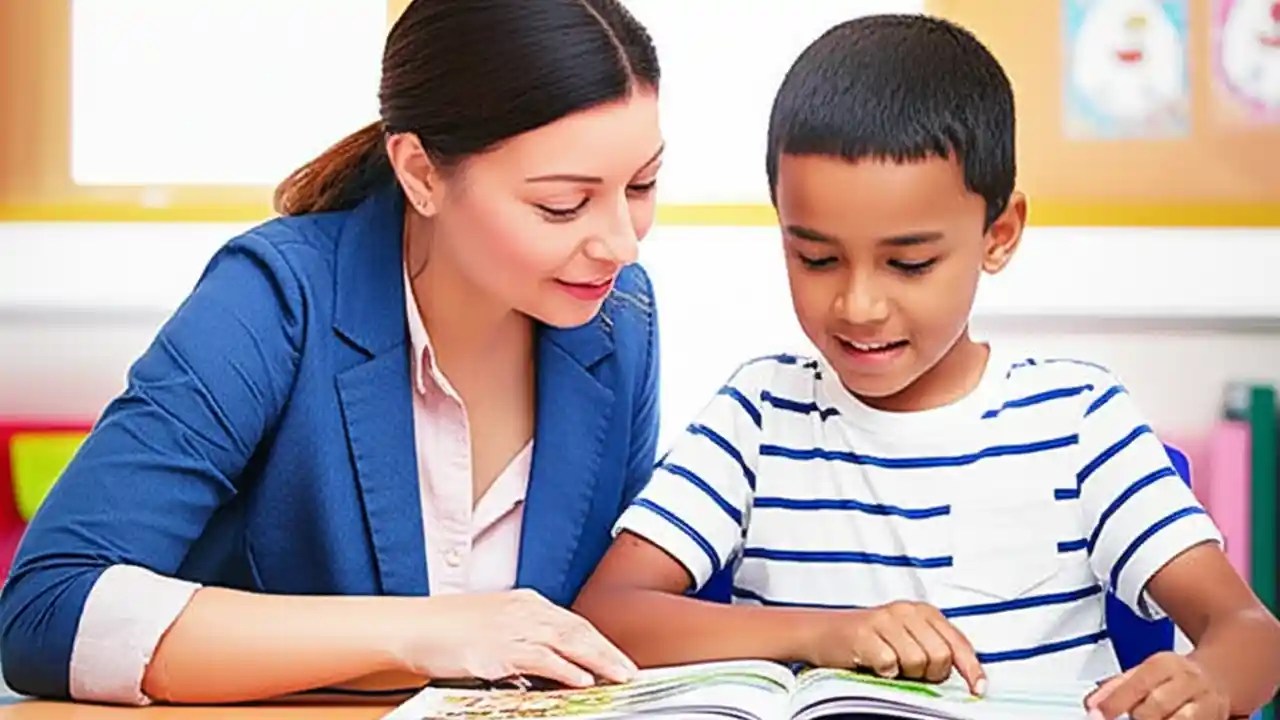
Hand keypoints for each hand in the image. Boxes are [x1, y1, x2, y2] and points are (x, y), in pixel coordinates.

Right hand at [389, 588, 637, 687]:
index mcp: (525, 603)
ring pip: (566, 642)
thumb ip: (524, 638)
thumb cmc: (447, 628)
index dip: (599, 641)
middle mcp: (524, 611)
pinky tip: (582, 679)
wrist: (412, 625)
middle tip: (630, 671)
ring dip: (597, 660)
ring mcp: (512, 628)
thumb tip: (550, 660)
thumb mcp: (494, 624)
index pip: (573, 622)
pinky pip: (541, 658)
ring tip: (618, 675)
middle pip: (577, 631)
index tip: (617, 657)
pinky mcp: (498, 649)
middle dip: (607, 652)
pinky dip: (565, 668)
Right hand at [806, 601, 985, 694]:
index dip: (971, 669)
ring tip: (890, 665)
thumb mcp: (909, 638)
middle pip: (940, 656)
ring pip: (916, 661)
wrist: (824, 633)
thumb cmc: (872, 641)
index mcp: (924, 611)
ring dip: (904, 673)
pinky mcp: (863, 633)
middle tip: (910, 672)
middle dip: (929, 673)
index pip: (958, 642)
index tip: (977, 690)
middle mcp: (906, 610)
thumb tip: (971, 679)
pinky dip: (883, 672)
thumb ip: (937, 648)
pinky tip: (873, 664)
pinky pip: (888, 664)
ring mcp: (884, 619)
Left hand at [1085, 652, 1228, 719]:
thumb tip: (1091, 704)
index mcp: (1166, 664)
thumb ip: (1115, 687)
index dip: (1115, 701)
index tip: (1098, 714)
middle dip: (1139, 717)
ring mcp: (1206, 702)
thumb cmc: (1172, 676)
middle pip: (1158, 704)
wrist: (1215, 677)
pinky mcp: (1217, 717)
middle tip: (1126, 719)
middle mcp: (1188, 681)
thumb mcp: (1142, 672)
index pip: (1137, 683)